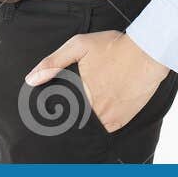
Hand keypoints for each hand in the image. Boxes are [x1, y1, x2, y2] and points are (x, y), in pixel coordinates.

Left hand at [25, 30, 171, 132]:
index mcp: (79, 93)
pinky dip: (96, 127)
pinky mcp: (121, 121)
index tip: (43, 114)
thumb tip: (30, 79)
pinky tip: (93, 116)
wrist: (147, 53)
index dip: (49, 113)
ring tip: (76, 116)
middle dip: (63, 120)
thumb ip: (53, 62)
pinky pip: (103, 131)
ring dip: (80, 124)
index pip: (56, 113)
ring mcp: (108, 117)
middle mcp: (92, 109)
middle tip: (57, 117)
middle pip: (70, 122)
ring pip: (86, 128)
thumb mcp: (79, 45)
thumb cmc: (112, 47)